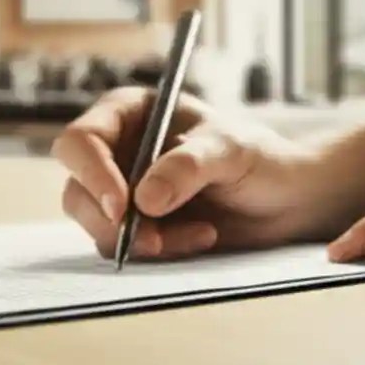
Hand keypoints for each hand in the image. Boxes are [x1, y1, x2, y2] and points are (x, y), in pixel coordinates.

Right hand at [52, 87, 324, 259]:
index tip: (122, 206)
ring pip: (96, 225)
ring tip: (198, 234)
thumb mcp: (229, 150)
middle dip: (112, 221)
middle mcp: (117, 151)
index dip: (93, 174)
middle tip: (153, 240)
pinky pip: (126, 248)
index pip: (81, 141)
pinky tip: (200, 237)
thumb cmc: (260, 158)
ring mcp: (123, 192)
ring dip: (142, 240)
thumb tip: (143, 199)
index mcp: (129, 114)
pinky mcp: (137, 227)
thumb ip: (187, 167)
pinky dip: (161, 251)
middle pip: (78, 190)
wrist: (286, 198)